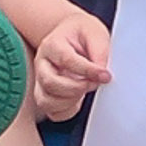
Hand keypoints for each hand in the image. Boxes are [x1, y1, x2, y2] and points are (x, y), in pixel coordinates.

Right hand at [23, 0, 110, 118]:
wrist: (72, 35)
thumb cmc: (82, 34)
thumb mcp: (95, 33)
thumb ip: (100, 52)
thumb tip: (102, 75)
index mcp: (53, 44)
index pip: (66, 60)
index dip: (87, 70)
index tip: (105, 75)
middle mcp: (42, 63)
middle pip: (50, 83)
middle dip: (76, 88)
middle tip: (93, 83)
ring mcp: (40, 81)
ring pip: (46, 101)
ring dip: (70, 101)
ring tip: (85, 90)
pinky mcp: (46, 94)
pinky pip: (51, 112)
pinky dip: (66, 111)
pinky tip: (77, 99)